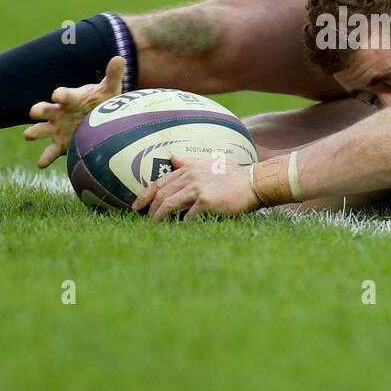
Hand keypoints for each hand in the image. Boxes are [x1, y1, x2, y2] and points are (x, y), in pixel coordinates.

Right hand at [23, 55, 124, 168]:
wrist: (99, 118)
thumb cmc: (102, 102)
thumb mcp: (109, 90)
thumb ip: (113, 76)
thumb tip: (120, 58)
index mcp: (71, 99)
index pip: (65, 95)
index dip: (61, 94)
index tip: (57, 95)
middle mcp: (60, 112)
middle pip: (46, 110)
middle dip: (39, 110)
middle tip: (33, 112)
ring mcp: (57, 128)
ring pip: (42, 129)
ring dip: (34, 131)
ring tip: (27, 134)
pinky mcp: (59, 144)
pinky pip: (50, 152)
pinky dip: (45, 158)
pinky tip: (40, 164)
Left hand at [133, 155, 259, 219]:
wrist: (254, 183)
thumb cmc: (234, 176)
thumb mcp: (210, 163)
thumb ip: (190, 162)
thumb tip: (172, 158)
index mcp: (189, 168)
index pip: (160, 182)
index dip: (145, 195)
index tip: (136, 206)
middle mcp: (190, 176)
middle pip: (161, 195)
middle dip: (150, 210)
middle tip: (145, 222)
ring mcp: (198, 189)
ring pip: (169, 205)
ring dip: (159, 218)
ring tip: (155, 228)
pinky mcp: (206, 202)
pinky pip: (186, 217)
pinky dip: (180, 225)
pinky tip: (177, 231)